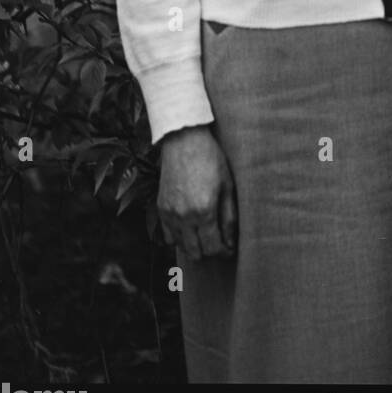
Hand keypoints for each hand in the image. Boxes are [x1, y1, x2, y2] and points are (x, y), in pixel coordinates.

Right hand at [157, 125, 236, 260]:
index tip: (230, 248)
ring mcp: (169, 213)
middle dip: (210, 251)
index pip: (213, 248)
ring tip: (206, 232)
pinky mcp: (161, 207)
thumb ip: (229, 217)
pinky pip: (168, 235)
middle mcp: (183, 216)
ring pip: (181, 246)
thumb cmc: (211, 158)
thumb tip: (230, 242)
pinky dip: (179, 236)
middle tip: (220, 242)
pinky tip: (190, 226)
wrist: (184, 139)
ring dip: (194, 244)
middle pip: (196, 253)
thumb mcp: (227, 186)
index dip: (223, 252)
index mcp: (203, 211)